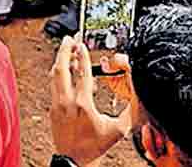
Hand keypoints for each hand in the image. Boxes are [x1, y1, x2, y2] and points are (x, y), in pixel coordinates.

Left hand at [50, 35, 128, 164]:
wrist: (75, 161)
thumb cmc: (96, 146)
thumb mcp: (118, 129)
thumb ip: (130, 111)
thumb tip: (139, 95)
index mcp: (82, 104)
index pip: (82, 73)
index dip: (82, 56)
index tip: (82, 44)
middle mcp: (66, 102)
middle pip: (61, 69)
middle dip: (65, 50)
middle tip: (70, 38)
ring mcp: (56, 104)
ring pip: (54, 75)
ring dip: (61, 60)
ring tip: (67, 48)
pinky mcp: (52, 108)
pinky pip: (54, 85)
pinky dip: (59, 73)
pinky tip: (65, 69)